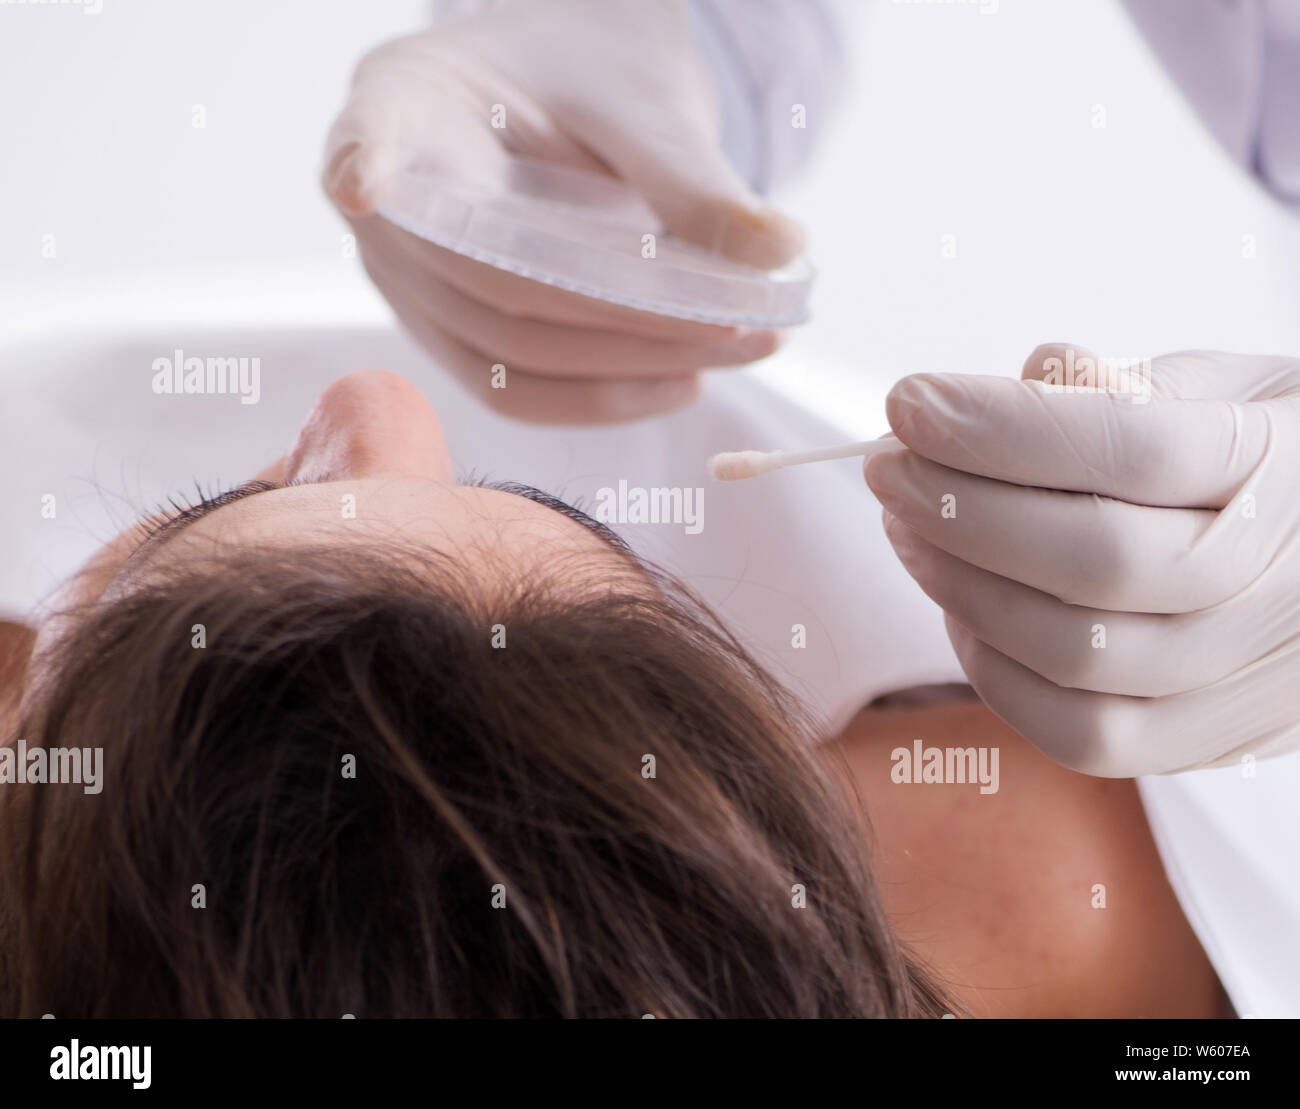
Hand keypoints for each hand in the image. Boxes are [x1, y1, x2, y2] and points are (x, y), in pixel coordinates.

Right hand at [322, 0, 803, 422]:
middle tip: (745, 326)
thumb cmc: (591, 74)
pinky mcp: (451, 336)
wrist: (575, 94)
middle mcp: (389, 207)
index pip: (372, 138)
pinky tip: (682, 381)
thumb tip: (782, 252)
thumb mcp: (643, 103)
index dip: (365, 164)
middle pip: (493, 286)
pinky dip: (601, 397)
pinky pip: (512, 388)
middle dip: (627, 321)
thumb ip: (694, 179)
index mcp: (408, 104)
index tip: (363, 182)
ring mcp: (409, 283)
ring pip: (505, 358)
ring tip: (737, 353)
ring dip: (629, 371)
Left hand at [864, 343, 1299, 775]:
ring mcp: (1252, 679)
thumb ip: (1134, 387)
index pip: (1131, 449)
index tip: (909, 402)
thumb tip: (1028, 377)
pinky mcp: (1210, 742)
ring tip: (907, 528)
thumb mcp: (1239, 388)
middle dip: (962, 509)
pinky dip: (996, 673)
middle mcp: (1285, 585)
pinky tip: (957, 609)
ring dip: (960, 585)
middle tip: (890, 468)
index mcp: (1294, 469)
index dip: (1001, 429)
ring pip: (1076, 653)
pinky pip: (1083, 736)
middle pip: (1094, 559)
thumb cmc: (1277, 460)